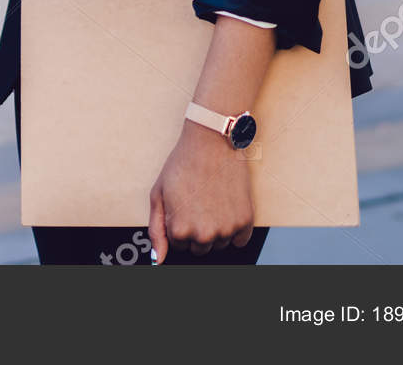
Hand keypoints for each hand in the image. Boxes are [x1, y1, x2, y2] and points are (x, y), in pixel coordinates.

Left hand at [147, 121, 254, 262]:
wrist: (211, 142)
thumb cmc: (182, 165)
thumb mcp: (158, 194)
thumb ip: (156, 231)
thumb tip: (158, 260)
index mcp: (179, 230)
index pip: (178, 244)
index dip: (179, 223)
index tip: (183, 203)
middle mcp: (204, 235)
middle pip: (199, 248)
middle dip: (197, 230)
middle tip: (197, 202)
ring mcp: (226, 229)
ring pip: (219, 244)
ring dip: (216, 229)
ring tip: (211, 200)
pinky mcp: (246, 221)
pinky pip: (240, 241)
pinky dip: (235, 229)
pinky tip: (226, 206)